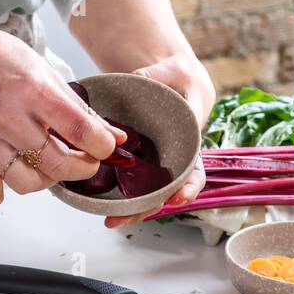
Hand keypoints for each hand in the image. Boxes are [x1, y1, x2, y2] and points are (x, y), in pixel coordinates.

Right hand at [0, 21, 122, 206]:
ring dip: (43, 181)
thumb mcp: (46, 72)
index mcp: (32, 90)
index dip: (102, 146)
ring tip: (47, 164)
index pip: (80, 130)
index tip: (105, 148)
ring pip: (23, 183)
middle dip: (81, 169)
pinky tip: (2, 180)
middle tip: (84, 160)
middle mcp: (6, 116)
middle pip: (55, 165)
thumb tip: (113, 137)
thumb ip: (79, 108)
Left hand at [104, 54, 214, 228]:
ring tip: (111, 221)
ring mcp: (151, 165)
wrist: (163, 79)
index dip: (188, 187)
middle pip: (164, 193)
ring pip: (145, 195)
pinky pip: (126, 184)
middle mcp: (171, 160)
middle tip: (129, 218)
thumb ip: (165, 78)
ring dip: (129, 211)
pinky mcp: (133, 163)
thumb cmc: (176, 78)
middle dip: (149, 208)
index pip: (194, 171)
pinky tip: (100, 208)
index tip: (178, 198)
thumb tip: (145, 82)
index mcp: (189, 144)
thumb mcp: (177, 72)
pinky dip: (115, 197)